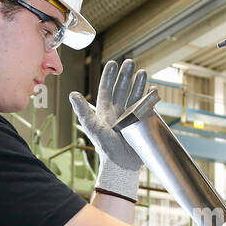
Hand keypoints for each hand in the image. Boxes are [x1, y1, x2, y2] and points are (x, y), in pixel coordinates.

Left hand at [69, 59, 158, 201]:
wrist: (122, 163)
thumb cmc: (105, 146)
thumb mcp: (91, 126)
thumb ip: (83, 110)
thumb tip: (72, 94)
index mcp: (104, 111)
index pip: (107, 89)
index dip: (109, 76)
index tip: (113, 63)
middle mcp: (117, 111)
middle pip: (122, 89)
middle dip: (126, 75)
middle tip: (130, 62)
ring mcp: (129, 117)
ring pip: (134, 95)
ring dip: (139, 84)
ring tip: (143, 72)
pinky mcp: (140, 123)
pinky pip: (146, 107)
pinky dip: (149, 98)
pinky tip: (153, 90)